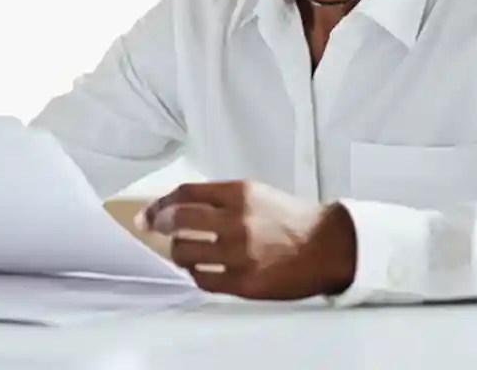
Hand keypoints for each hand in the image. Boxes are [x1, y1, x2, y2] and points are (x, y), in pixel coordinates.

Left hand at [139, 181, 355, 299]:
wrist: (326, 246)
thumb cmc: (291, 220)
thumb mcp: (256, 194)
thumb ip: (220, 199)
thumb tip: (179, 207)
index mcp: (240, 193)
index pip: (185, 193)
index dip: (161, 203)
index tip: (149, 212)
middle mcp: (237, 220)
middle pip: (178, 220)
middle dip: (159, 224)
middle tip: (153, 228)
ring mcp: (240, 253)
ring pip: (184, 251)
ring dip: (177, 252)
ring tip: (184, 252)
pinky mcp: (244, 282)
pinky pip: (203, 279)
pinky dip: (196, 273)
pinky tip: (202, 269)